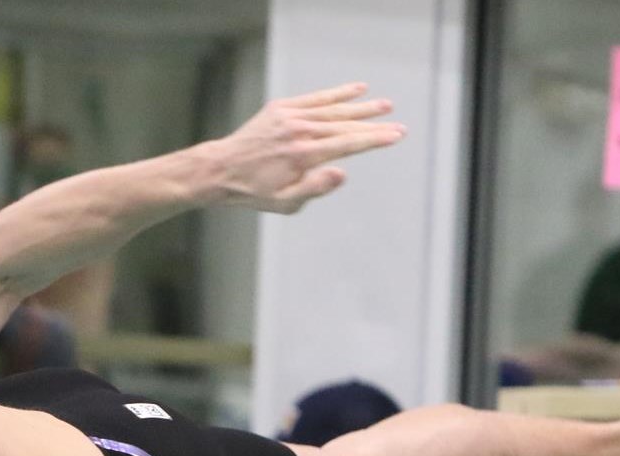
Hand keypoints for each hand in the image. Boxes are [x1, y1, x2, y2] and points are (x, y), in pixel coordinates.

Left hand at [212, 82, 405, 213]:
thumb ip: (315, 188)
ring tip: (385, 105)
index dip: (374, 140)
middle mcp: (299, 132)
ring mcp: (290, 117)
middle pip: (345, 126)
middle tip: (399, 125)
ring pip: (334, 110)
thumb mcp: (284, 202)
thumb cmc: (254, 191)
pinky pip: (315, 98)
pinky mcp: (281, 108)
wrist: (220, 169)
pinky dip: (337, 93)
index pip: (347, 145)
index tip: (395, 135)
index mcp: (303, 156)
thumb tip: (342, 172)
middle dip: (374, 126)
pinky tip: (357, 89)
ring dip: (361, 107)